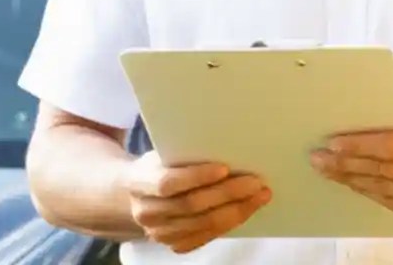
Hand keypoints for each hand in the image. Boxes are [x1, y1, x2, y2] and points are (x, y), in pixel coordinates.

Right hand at [118, 151, 271, 253]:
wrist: (132, 196)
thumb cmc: (156, 167)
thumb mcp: (160, 155)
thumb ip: (183, 155)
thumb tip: (226, 146)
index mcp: (139, 182)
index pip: (168, 183)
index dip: (197, 176)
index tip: (225, 168)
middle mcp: (146, 212)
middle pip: (192, 206)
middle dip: (228, 193)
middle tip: (255, 182)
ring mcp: (159, 233)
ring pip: (204, 224)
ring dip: (237, 210)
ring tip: (260, 195)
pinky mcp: (174, 245)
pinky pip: (208, 237)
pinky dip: (230, 223)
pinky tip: (247, 209)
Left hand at [310, 112, 392, 227]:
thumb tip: (366, 119)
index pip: (391, 146)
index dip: (360, 146)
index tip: (333, 143)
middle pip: (382, 170)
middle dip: (345, 164)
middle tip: (318, 158)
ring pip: (382, 189)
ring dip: (350, 179)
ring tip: (327, 169)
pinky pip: (389, 203)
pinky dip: (367, 192)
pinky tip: (350, 182)